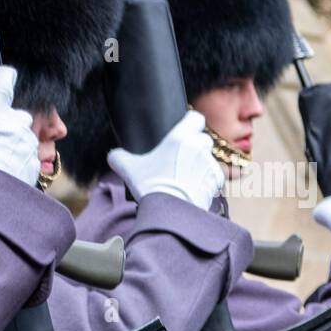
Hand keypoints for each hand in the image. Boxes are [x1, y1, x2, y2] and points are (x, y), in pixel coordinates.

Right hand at [0, 66, 40, 187]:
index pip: (4, 84)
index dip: (5, 76)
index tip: (7, 73)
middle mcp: (17, 127)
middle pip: (19, 115)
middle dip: (9, 122)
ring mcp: (28, 148)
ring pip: (24, 140)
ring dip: (13, 146)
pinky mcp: (34, 168)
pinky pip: (27, 162)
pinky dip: (17, 166)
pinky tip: (3, 175)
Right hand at [107, 110, 222, 209]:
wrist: (172, 212)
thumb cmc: (152, 186)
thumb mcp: (129, 170)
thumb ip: (119, 158)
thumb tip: (113, 156)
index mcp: (180, 138)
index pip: (195, 118)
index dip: (191, 122)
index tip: (185, 129)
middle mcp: (198, 148)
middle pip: (203, 139)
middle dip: (196, 146)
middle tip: (182, 158)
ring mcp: (210, 164)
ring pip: (209, 158)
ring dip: (201, 164)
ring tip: (186, 177)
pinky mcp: (216, 181)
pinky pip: (214, 176)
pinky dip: (207, 180)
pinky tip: (194, 188)